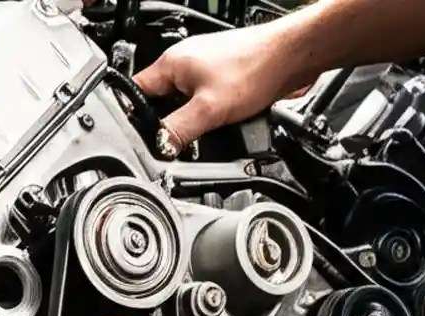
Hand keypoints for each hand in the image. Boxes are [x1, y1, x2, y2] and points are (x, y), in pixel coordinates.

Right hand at [133, 23, 305, 152]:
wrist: (290, 58)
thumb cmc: (254, 68)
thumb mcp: (210, 109)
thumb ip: (179, 130)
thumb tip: (159, 147)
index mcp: (171, 64)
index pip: (135, 93)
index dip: (135, 118)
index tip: (141, 138)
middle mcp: (184, 64)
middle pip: (162, 101)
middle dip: (168, 122)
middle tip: (179, 140)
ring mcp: (204, 70)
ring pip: (186, 103)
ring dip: (193, 120)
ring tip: (206, 129)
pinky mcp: (223, 78)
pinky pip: (207, 101)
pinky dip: (211, 114)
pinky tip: (223, 121)